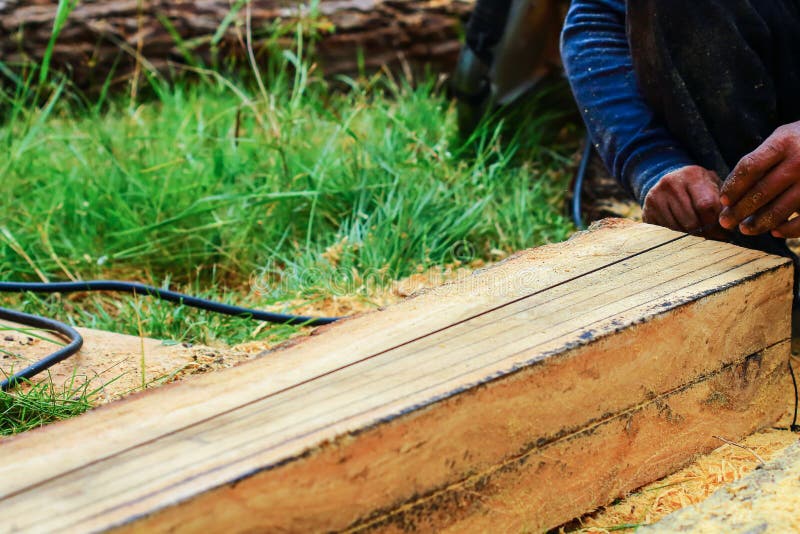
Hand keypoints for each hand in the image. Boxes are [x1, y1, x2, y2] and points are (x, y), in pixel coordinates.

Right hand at [642, 165, 727, 238]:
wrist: (668, 183)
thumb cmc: (697, 187)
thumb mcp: (711, 185)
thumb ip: (721, 200)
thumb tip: (729, 223)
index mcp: (691, 175)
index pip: (706, 205)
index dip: (716, 223)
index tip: (723, 232)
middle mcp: (671, 183)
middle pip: (691, 220)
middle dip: (705, 233)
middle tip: (713, 238)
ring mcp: (656, 197)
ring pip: (678, 229)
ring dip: (692, 237)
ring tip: (700, 235)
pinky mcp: (647, 211)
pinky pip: (665, 232)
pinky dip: (677, 237)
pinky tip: (684, 233)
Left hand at [719, 121, 799, 236]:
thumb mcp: (782, 138)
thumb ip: (760, 160)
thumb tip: (732, 193)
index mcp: (783, 143)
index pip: (749, 168)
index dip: (733, 187)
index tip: (724, 200)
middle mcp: (798, 161)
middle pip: (760, 192)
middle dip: (739, 210)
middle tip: (725, 221)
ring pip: (779, 209)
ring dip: (758, 223)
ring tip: (744, 229)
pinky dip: (788, 229)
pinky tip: (775, 231)